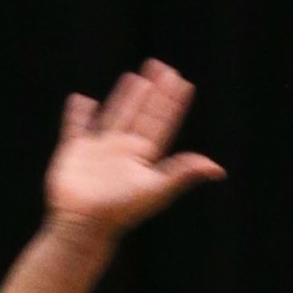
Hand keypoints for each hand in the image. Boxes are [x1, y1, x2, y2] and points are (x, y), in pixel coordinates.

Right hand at [44, 58, 225, 236]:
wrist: (85, 224)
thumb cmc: (121, 210)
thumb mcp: (156, 189)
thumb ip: (183, 173)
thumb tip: (217, 169)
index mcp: (142, 157)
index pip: (161, 123)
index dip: (172, 103)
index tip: (183, 82)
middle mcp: (123, 151)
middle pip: (141, 115)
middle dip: (153, 93)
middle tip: (163, 68)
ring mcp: (98, 151)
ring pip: (115, 116)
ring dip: (125, 98)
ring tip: (135, 78)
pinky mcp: (74, 153)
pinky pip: (76, 128)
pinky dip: (77, 115)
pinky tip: (81, 100)